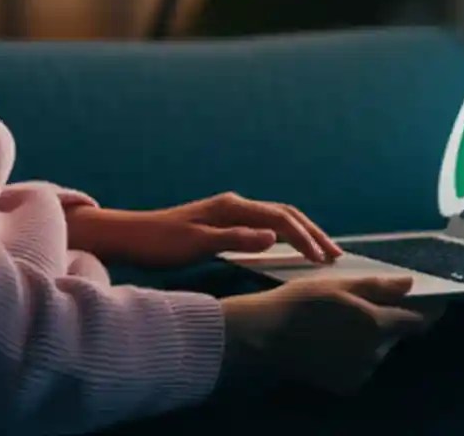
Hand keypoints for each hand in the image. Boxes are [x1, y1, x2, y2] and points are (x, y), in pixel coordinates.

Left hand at [66, 192, 343, 268]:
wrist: (127, 236)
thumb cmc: (158, 243)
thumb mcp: (196, 244)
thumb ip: (235, 240)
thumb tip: (273, 238)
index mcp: (233, 207)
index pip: (281, 220)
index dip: (305, 239)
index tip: (321, 260)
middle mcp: (235, 204)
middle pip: (286, 214)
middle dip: (313, 233)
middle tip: (336, 254)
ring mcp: (230, 211)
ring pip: (278, 218)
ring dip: (303, 233)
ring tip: (322, 251)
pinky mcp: (224, 221)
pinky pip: (266, 224)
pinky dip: (286, 234)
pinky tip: (289, 247)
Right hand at [220, 276, 439, 393]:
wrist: (264, 338)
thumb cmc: (302, 302)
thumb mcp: (340, 285)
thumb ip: (379, 287)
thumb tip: (410, 285)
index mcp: (378, 325)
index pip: (418, 320)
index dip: (428, 309)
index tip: (433, 301)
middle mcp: (375, 353)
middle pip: (396, 334)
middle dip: (389, 320)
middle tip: (363, 305)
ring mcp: (360, 372)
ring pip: (378, 350)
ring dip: (371, 337)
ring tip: (341, 322)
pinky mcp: (345, 385)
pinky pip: (361, 366)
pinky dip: (355, 354)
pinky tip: (333, 341)